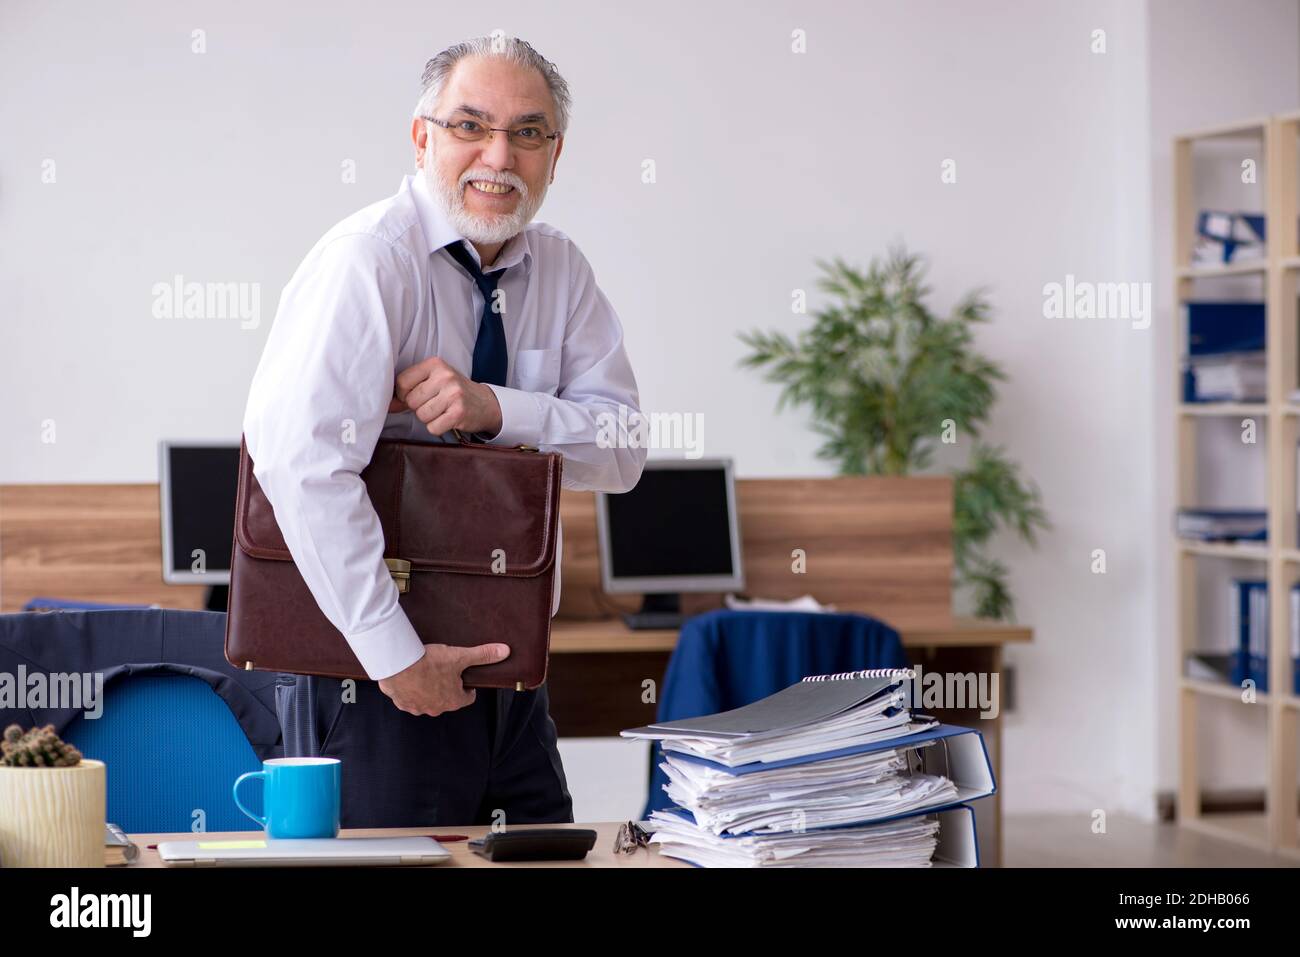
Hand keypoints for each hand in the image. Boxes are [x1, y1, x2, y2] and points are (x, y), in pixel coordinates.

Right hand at [377, 642, 510, 716]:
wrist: (397, 663)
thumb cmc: (429, 661)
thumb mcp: (460, 656)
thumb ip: (483, 655)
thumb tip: (504, 652)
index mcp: (453, 701)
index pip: (467, 698)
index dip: (468, 687)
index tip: (464, 677)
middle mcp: (436, 709)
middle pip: (447, 700)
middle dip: (447, 687)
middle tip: (444, 670)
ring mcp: (417, 708)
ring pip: (427, 700)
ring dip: (428, 690)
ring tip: (426, 671)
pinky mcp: (401, 703)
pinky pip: (409, 699)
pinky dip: (411, 690)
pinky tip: (410, 676)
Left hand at [389, 356, 502, 436]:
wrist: (485, 403)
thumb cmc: (453, 392)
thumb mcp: (434, 381)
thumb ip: (409, 390)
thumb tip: (385, 406)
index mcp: (435, 364)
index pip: (402, 382)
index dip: (403, 395)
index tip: (415, 397)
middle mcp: (445, 376)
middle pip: (411, 401)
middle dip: (419, 408)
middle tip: (434, 404)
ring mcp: (453, 394)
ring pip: (421, 415)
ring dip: (429, 418)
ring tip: (442, 411)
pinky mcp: (459, 413)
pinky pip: (433, 427)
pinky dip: (438, 427)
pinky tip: (448, 419)